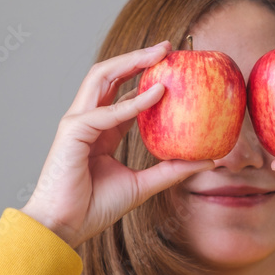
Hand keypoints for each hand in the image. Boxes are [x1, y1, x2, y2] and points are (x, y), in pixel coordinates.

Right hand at [20, 41, 214, 247]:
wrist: (65, 226)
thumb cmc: (95, 208)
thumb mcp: (143, 186)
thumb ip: (171, 171)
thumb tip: (208, 161)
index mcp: (101, 131)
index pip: (122, 94)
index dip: (146, 78)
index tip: (173, 67)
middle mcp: (88, 121)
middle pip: (110, 75)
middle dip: (137, 58)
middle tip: (168, 48)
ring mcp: (77, 123)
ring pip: (101, 77)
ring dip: (131, 62)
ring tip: (159, 54)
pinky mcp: (73, 132)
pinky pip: (106, 112)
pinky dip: (131, 102)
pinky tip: (156, 94)